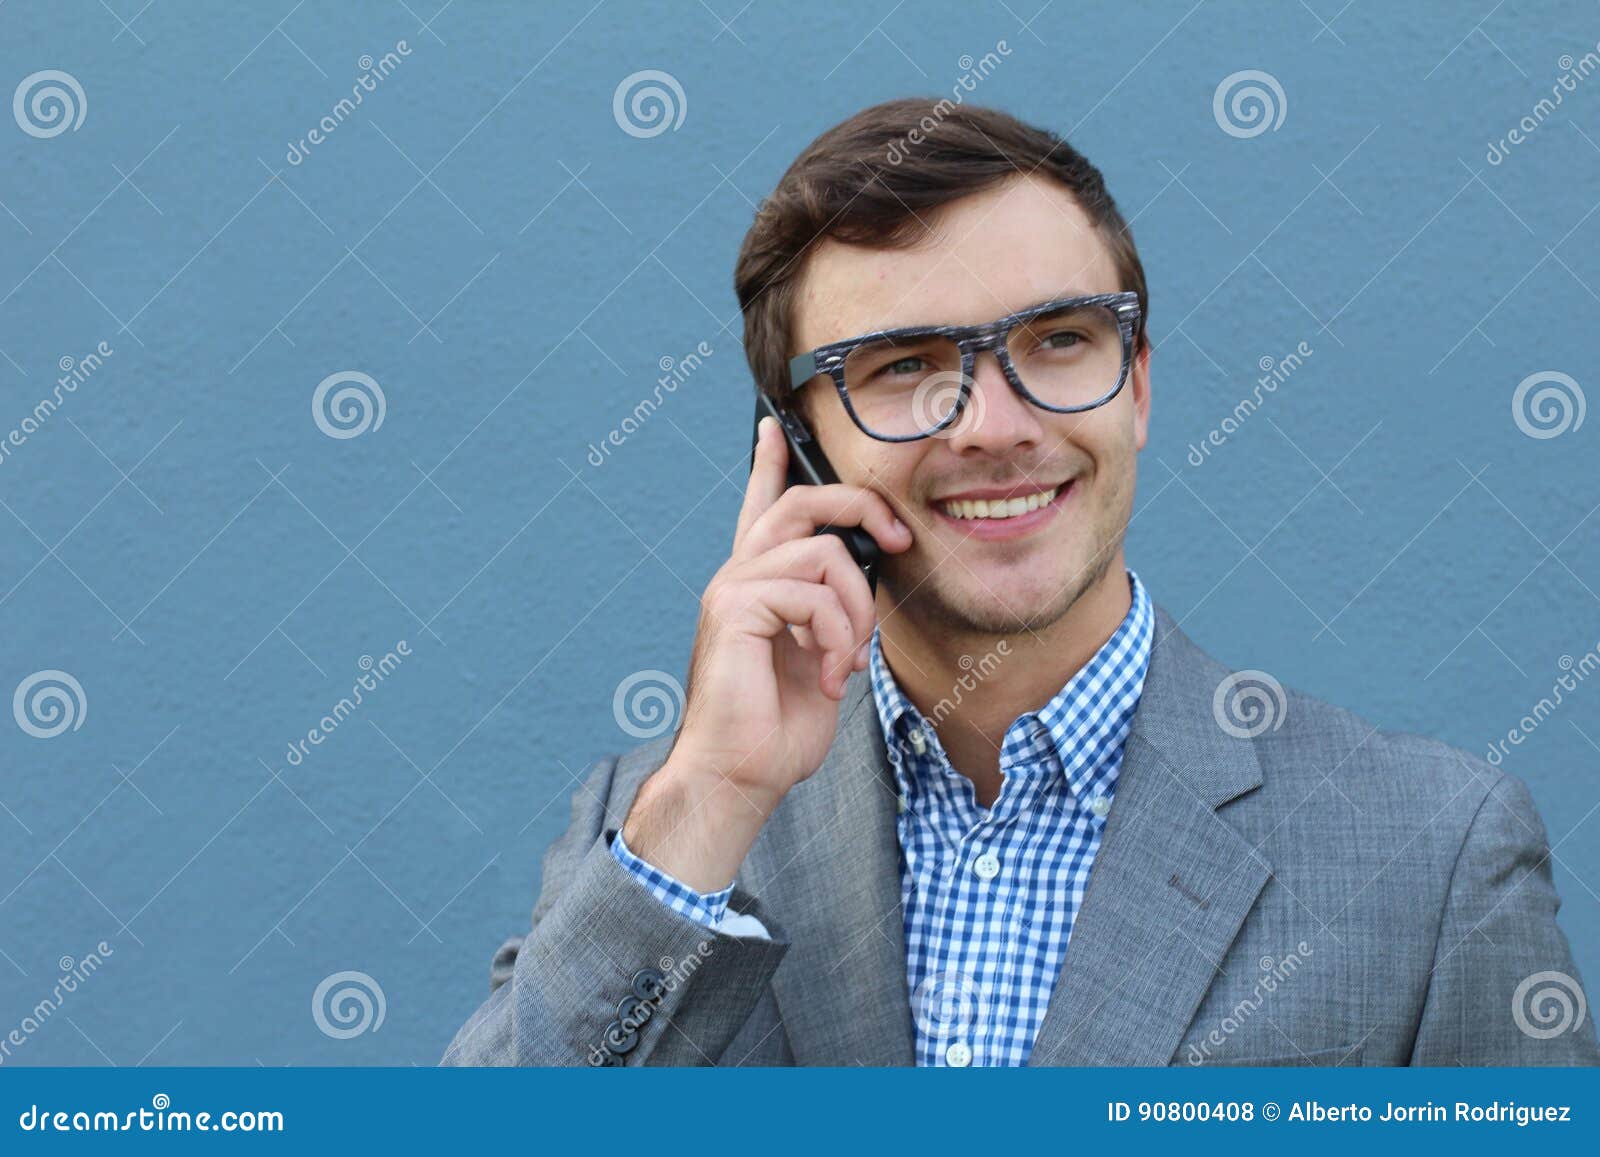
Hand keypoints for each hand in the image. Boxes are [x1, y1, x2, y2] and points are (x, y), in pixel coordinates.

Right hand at [620, 413, 911, 890]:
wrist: (740, 775)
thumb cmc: (776, 729)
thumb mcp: (822, 658)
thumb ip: (834, 613)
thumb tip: (867, 583)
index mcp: (757, 584)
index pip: (762, 507)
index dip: (768, 462)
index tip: (773, 427)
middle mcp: (739, 575)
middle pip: (803, 502)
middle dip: (861, 508)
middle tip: (897, 544)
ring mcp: (732, 587)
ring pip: (823, 553)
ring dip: (856, 611)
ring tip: (848, 659)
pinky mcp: (733, 607)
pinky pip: (812, 596)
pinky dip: (837, 639)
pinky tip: (831, 677)